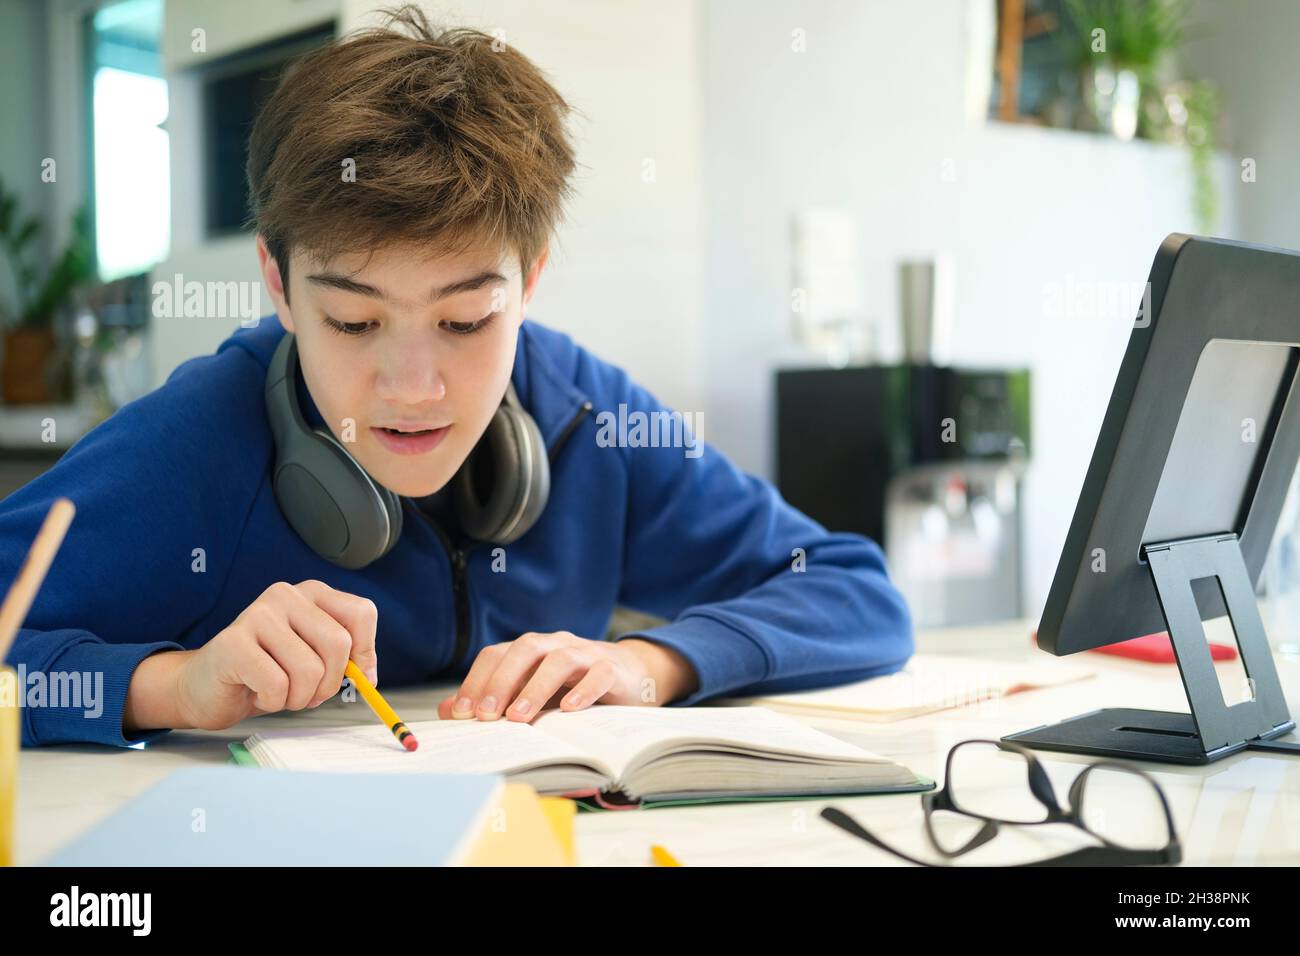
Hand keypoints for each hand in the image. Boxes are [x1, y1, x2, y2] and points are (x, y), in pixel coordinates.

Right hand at [125, 580, 378, 733]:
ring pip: (309, 670)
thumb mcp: (314, 660)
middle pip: (338, 644)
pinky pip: (277, 685)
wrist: (208, 687)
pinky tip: (256, 691)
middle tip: (308, 693)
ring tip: (278, 692)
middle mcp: (286, 594)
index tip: (356, 675)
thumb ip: (344, 659)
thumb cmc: (267, 673)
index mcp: (313, 593)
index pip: (362, 614)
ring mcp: (258, 614)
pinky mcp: (234, 641)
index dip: (365, 652)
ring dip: (298, 697)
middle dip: (328, 683)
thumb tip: (368, 676)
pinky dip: (273, 701)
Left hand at [436, 631, 697, 722]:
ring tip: (519, 716)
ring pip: (559, 660)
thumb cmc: (574, 686)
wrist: (630, 674)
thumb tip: (447, 712)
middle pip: (525, 650)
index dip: (477, 681)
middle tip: (486, 715)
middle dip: (501, 681)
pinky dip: (583, 691)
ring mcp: (585, 653)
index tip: (462, 713)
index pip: (496, 654)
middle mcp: (555, 644)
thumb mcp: (531, 693)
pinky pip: (597, 674)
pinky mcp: (612, 668)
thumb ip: (493, 700)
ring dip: (536, 688)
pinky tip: (569, 709)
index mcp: (531, 649)